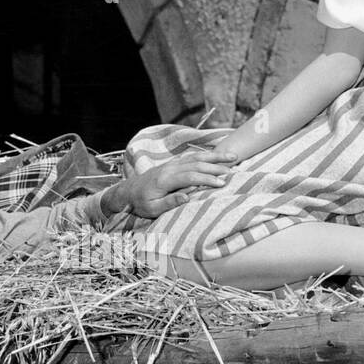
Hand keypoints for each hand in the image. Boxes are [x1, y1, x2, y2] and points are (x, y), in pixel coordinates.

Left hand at [119, 149, 237, 219]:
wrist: (129, 191)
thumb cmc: (141, 203)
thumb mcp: (152, 208)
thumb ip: (169, 203)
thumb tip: (187, 197)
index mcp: (165, 179)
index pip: (190, 176)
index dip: (207, 178)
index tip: (222, 183)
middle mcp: (170, 168)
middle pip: (197, 163)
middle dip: (216, 166)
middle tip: (233, 170)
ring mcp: (172, 163)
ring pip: (196, 157)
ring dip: (215, 156)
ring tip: (232, 157)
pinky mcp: (173, 163)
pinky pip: (192, 156)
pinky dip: (207, 155)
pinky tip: (218, 155)